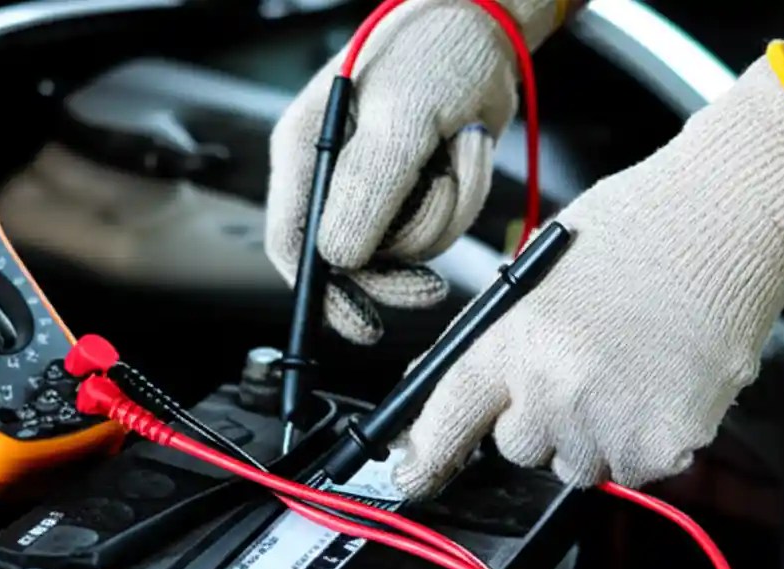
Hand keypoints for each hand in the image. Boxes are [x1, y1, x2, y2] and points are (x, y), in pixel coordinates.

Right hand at [265, 0, 561, 344]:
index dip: (322, 294)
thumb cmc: (435, 51)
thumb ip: (368, 189)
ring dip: (444, 213)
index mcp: (308, 152)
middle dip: (398, 269)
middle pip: (353, 260)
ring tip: (458, 154)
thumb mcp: (401, 119)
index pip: (293, 244)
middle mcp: (336, 175)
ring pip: (406, 246)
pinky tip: (466, 151)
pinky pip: (440, 226)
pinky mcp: (419, 187)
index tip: (359, 323)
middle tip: (428, 288)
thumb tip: (340, 258)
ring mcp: (380, 184)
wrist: (490, 28)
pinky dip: (463, 197)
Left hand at [392, 44, 783, 496]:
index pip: (449, 418)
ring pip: (579, 465)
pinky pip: (636, 468)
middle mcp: (557, 390)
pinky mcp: (667, 444)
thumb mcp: (540, 270)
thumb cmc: (640, 225)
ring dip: (592, 434)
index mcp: (516, 340)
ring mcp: (613, 423)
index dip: (428, 453)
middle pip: (518, 448)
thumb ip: (499, 338)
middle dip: (537, 420)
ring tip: (628, 369)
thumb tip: (466, 387)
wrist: (731, 217)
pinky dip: (644, 440)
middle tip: (578, 371)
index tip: (416, 474)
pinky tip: (661, 383)